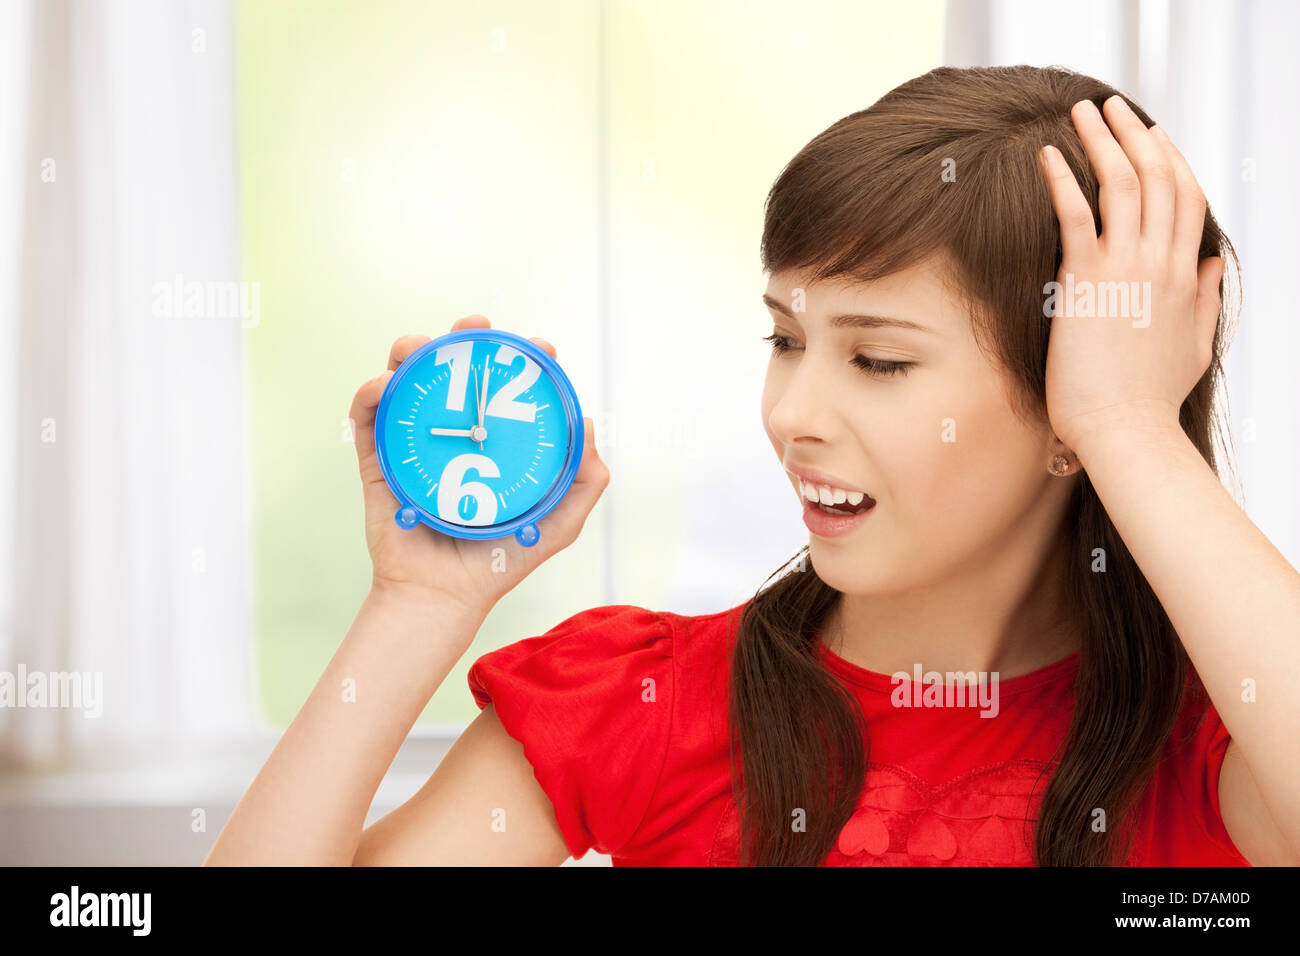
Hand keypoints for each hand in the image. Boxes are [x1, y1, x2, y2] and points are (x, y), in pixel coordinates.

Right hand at [349, 316, 608, 616]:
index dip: (521, 357)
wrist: (443, 596)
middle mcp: (453, 433)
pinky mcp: (379, 460)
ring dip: (409, 352)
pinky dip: (370, 392)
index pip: (506, 387)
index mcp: (493, 441)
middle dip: (462, 338)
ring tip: (418, 350)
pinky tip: (384, 386)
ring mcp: (414, 442)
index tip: (538, 347)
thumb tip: (586, 424)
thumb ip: (584, 482)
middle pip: (453, 370)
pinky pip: (367, 417)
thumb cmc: (499, 562)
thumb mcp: (557, 524)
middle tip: (473, 330)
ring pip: (406, 380)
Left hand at [1037, 95, 1225, 452]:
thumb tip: (1214, 265)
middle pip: (1157, 177)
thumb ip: (1205, 299)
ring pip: (1121, 185)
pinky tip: (1047, 154)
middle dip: (1135, 134)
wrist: (1125, 431)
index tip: (1153, 135)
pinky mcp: (1085, 283)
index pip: (1187, 198)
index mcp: (1186, 275)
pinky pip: (1075, 216)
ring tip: (1082, 112)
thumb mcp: (1193, 344)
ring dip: (1101, 141)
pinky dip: (1062, 180)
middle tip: (1111, 107)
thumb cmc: (1150, 398)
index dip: (1171, 159)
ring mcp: (1125, 269)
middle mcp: (1161, 263)